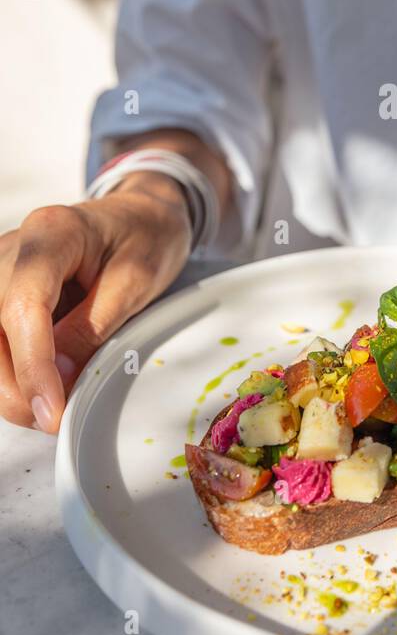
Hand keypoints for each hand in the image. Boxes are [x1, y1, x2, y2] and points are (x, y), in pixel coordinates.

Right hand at [0, 180, 192, 433]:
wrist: (142, 215)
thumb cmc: (145, 239)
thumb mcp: (137, 281)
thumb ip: (93, 328)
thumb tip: (57, 380)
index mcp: (52, 232)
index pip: (24, 305)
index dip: (32, 364)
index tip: (50, 412)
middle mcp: (11, 248)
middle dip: (15, 385)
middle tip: (55, 419)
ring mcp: (0, 269)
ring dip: (9, 384)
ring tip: (50, 408)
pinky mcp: (0, 292)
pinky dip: (11, 371)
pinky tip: (39, 388)